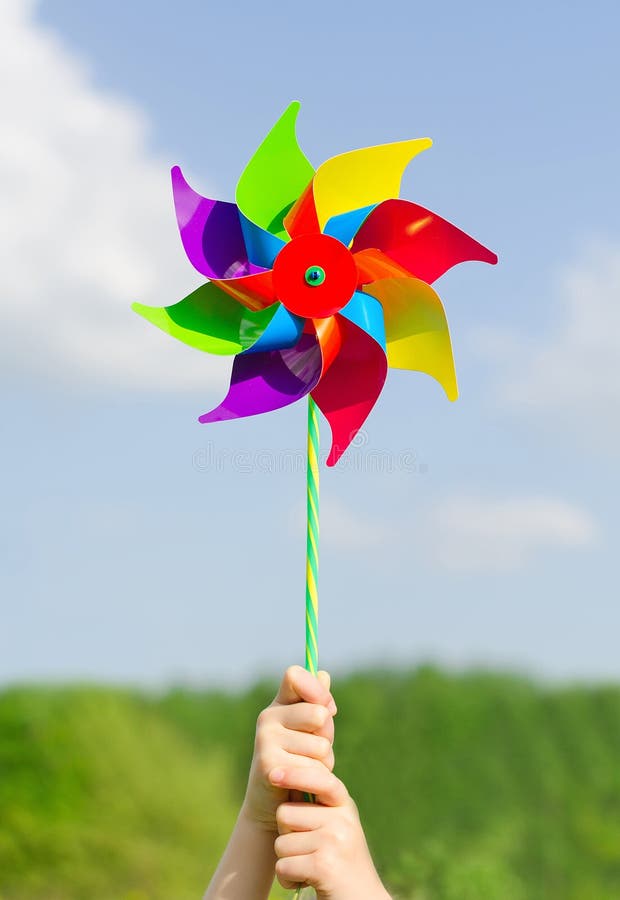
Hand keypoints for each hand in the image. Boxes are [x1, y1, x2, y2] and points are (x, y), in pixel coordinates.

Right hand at [241, 666, 336, 833]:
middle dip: (327, 737)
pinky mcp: (269, 765)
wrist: (276, 808)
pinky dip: (317, 780)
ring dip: (324, 763)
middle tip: (316, 753)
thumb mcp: (311, 732)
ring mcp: (266, 740)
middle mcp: (268, 717)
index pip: (294, 676)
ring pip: (321, 746)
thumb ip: (317, 704)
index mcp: (280, 704)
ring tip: (309, 771)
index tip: (327, 707)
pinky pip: (313, 768)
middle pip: (319, 715)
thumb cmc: (299, 763)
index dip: (316, 689)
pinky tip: (303, 786)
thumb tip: (324, 675)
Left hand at [272, 766, 390, 899]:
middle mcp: (342, 819)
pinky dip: (287, 879)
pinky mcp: (324, 865)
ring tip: (309, 868)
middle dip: (285, 835)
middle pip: (285, 813)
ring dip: (287, 861)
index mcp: (344, 805)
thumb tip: (285, 773)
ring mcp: (335, 841)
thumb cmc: (341, 864)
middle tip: (306, 851)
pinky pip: (283, 865)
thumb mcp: (336, 828)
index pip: (319, 779)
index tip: (273, 773)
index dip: (295, 774)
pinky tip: (306, 882)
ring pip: (281, 843)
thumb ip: (318, 805)